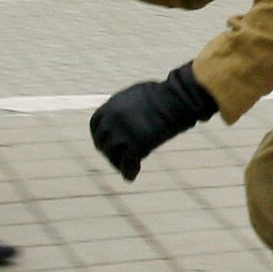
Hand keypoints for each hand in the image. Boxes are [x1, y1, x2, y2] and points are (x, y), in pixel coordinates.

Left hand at [89, 66, 213, 180]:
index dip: (100, 137)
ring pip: (112, 155)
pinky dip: (128, 172)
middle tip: (119, 159)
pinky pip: (127, 163)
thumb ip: (125, 106)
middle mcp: (112, 120)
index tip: (107, 144)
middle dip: (109, 152)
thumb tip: (124, 114)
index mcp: (111, 106)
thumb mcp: (136, 95)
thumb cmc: (163, 95)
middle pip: (102, 142)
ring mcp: (123, 132)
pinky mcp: (137, 144)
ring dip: (118, 163)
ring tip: (129, 168)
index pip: (95, 125)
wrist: (177, 99)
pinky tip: (132, 176)